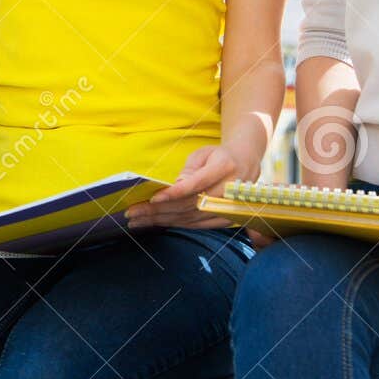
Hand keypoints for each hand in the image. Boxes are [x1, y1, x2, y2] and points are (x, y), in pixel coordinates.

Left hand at [125, 145, 243, 229]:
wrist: (246, 165)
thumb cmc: (219, 156)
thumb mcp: (204, 153)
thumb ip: (190, 169)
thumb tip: (174, 186)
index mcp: (224, 168)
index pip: (196, 184)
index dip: (174, 193)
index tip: (153, 198)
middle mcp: (228, 192)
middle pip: (188, 205)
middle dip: (157, 210)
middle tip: (132, 212)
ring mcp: (227, 209)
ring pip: (189, 218)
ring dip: (160, 220)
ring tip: (136, 220)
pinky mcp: (224, 220)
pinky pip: (195, 225)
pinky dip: (173, 224)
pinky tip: (155, 223)